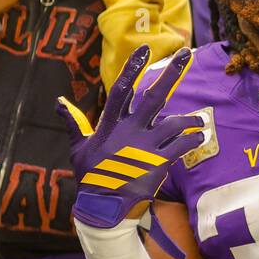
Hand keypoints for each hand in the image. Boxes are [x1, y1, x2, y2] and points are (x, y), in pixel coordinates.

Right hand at [57, 46, 203, 227]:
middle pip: (154, 96)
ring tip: (199, 120)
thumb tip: (59, 101)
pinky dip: (193, 139)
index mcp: (111, 125)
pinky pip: (182, 145)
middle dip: (171, 73)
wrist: (104, 207)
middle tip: (187, 53)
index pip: (122, 89)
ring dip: (190, 119)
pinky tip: (198, 138)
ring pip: (175, 122)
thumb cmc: (91, 176)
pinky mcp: (160, 163)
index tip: (144, 50)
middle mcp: (131, 131)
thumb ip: (74, 122)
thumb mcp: (78, 148)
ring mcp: (147, 146)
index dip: (133, 68)